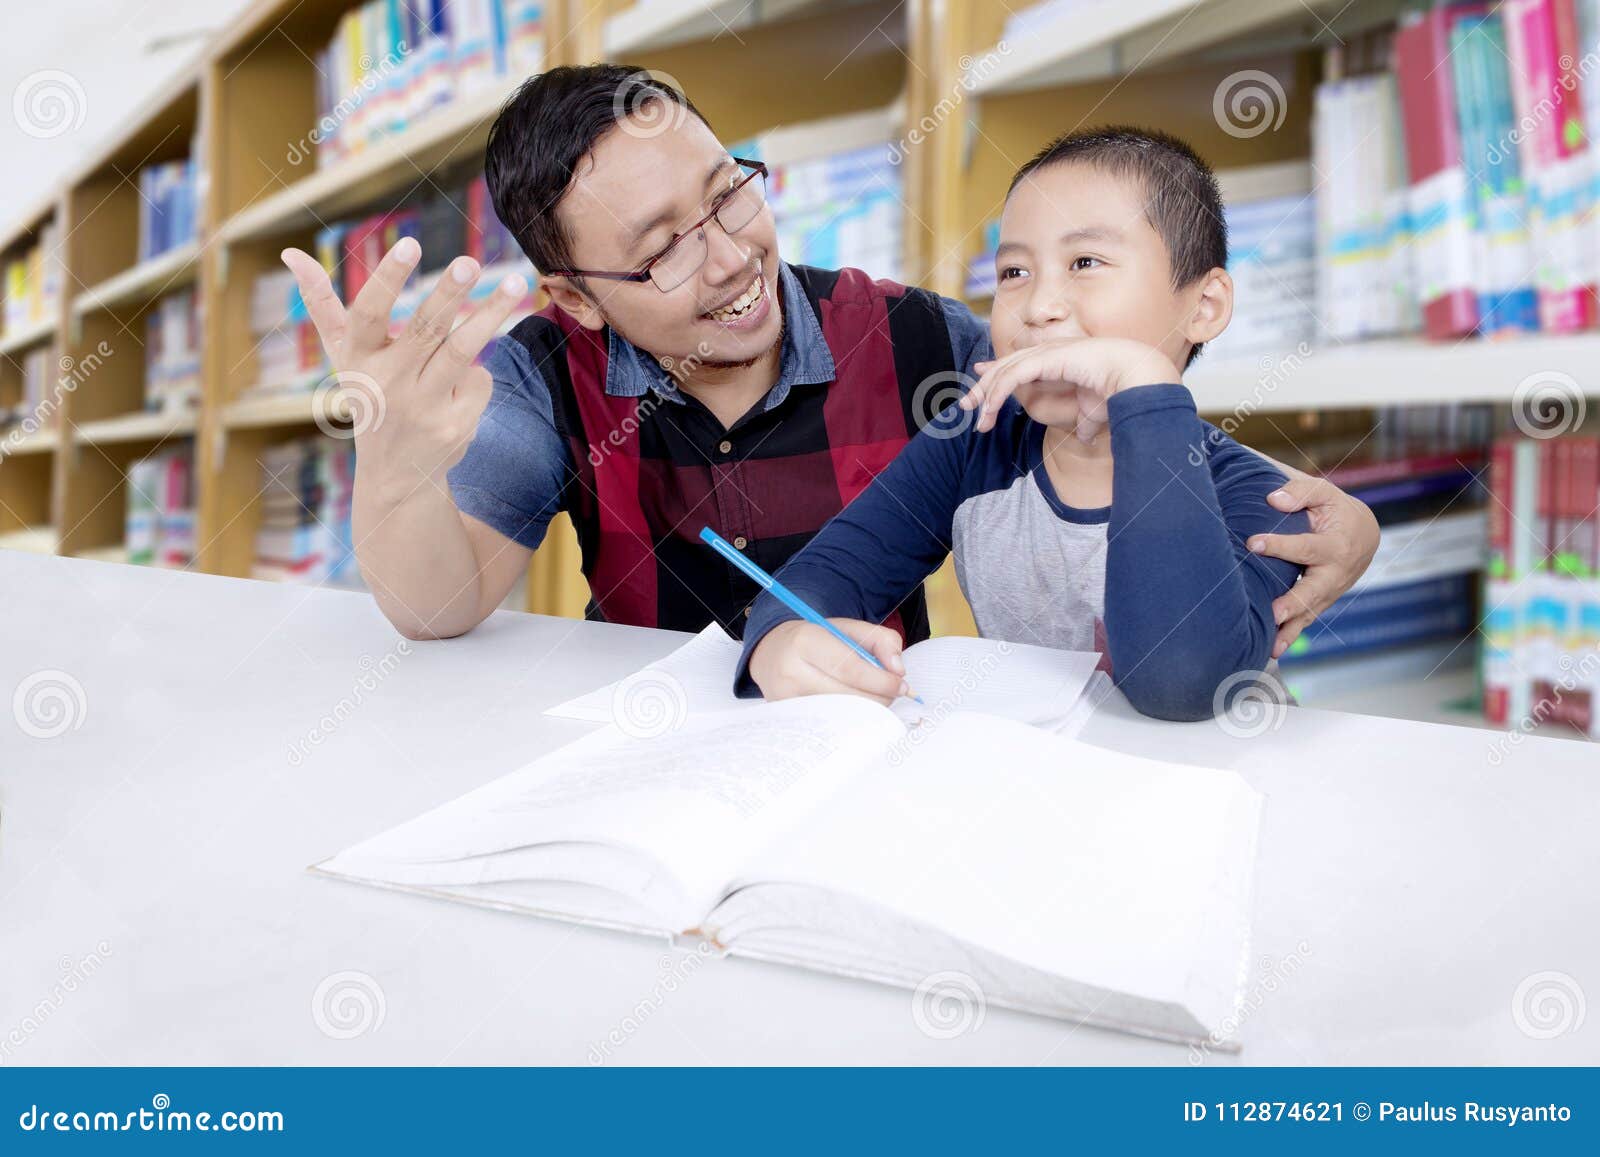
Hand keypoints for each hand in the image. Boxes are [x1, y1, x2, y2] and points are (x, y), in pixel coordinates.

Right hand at [280, 239, 528, 507]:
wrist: (396, 475)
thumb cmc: (370, 397)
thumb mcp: (344, 357)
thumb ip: (322, 305)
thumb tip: (291, 253)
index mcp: (359, 361)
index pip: (369, 314)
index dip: (388, 278)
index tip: (411, 243)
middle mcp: (388, 384)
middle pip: (425, 329)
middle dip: (449, 293)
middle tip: (470, 261)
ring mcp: (423, 407)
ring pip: (464, 350)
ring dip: (492, 314)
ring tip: (518, 282)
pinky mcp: (455, 426)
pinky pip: (480, 380)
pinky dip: (477, 375)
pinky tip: (461, 387)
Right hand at [748, 618, 908, 704]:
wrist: (772, 652)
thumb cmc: (816, 640)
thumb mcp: (849, 628)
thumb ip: (882, 641)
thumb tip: (898, 671)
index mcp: (806, 640)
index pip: (851, 668)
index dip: (881, 681)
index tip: (902, 686)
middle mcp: (791, 671)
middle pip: (847, 696)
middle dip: (879, 699)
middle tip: (892, 694)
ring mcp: (785, 698)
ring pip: (839, 715)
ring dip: (866, 710)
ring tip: (871, 697)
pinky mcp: (786, 717)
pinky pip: (828, 724)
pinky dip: (848, 718)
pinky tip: (853, 708)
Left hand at [960, 337, 1178, 440]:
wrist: (1139, 380)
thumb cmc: (1121, 394)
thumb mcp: (1093, 413)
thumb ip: (1086, 423)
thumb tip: (1085, 438)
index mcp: (1060, 359)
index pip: (1021, 362)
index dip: (999, 370)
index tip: (982, 378)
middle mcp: (1051, 352)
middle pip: (1006, 366)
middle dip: (985, 385)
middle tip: (967, 405)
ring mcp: (1048, 352)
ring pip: (1005, 372)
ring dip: (987, 397)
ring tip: (978, 422)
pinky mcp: (1047, 359)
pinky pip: (1012, 378)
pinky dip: (997, 396)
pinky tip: (989, 412)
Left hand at [1246, 470, 1379, 657]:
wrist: (1364, 534)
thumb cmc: (1336, 510)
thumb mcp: (1324, 493)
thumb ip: (1301, 492)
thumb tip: (1273, 499)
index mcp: (1336, 545)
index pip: (1305, 546)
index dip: (1279, 545)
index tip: (1252, 543)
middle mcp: (1335, 573)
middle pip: (1313, 591)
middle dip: (1293, 603)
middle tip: (1273, 612)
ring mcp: (1329, 591)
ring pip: (1310, 613)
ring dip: (1290, 630)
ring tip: (1271, 647)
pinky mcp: (1321, 601)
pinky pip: (1306, 620)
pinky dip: (1291, 636)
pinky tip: (1273, 650)